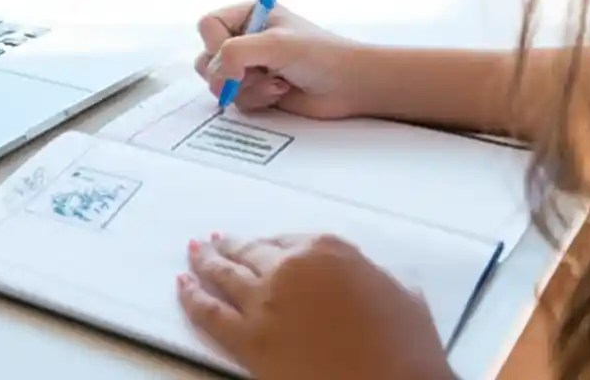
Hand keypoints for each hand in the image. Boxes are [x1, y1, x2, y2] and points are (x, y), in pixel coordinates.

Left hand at [177, 233, 452, 379]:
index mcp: (328, 250)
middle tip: (216, 240)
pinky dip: (192, 297)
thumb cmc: (407, 349)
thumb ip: (377, 278)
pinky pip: (209, 312)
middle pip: (252, 251)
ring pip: (224, 274)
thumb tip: (374, 279)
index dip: (273, 243)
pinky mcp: (248, 338)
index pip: (290, 239)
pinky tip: (182, 286)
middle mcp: (289, 267)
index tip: (263, 244)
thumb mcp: (404, 298)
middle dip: (232, 246)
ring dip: (205, 261)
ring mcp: (264, 301)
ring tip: (193, 252)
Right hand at [194, 4, 361, 117]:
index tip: (235, 57)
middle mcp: (245, 39)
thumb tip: (217, 74)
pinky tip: (281, 93)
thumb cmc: (320, 55)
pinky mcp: (256, 90)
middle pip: (206, 57)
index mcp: (248, 15)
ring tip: (276, 84)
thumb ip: (236, 52)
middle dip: (229, 73)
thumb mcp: (275, 44)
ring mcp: (249, 66)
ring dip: (246, 88)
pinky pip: (236, 100)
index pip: (207, 26)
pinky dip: (256, 99)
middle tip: (254, 74)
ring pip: (219, 83)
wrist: (349, 86)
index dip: (215, 43)